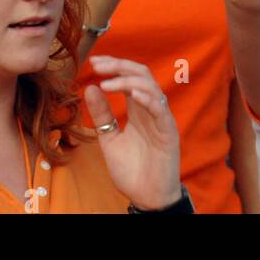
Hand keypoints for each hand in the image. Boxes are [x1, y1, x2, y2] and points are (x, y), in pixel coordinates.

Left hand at [83, 56, 181, 210]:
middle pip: (141, 75)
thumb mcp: (110, 139)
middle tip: (98, 64)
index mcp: (139, 110)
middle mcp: (152, 109)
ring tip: (107, 82)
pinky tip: (130, 94)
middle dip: (120, 65)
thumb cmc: (133, 171)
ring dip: (128, 80)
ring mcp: (161, 119)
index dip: (114, 66)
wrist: (147, 197)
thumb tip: (90, 88)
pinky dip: (146, 98)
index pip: (130, 78)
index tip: (93, 62)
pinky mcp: (168, 132)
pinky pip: (160, 109)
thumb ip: (102, 115)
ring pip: (151, 87)